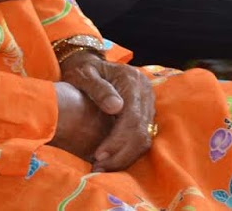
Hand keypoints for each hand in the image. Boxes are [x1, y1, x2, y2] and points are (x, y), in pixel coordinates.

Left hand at [57, 52, 156, 171]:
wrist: (91, 63)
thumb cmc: (84, 70)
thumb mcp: (85, 75)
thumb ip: (99, 89)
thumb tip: (115, 108)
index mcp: (132, 81)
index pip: (132, 117)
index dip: (117, 140)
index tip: (98, 155)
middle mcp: (145, 92)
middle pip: (142, 131)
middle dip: (121, 154)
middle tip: (98, 167)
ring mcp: (148, 102)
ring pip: (145, 137)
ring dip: (125, 157)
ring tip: (102, 167)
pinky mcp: (146, 112)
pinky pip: (143, 137)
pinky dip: (128, 152)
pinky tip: (111, 159)